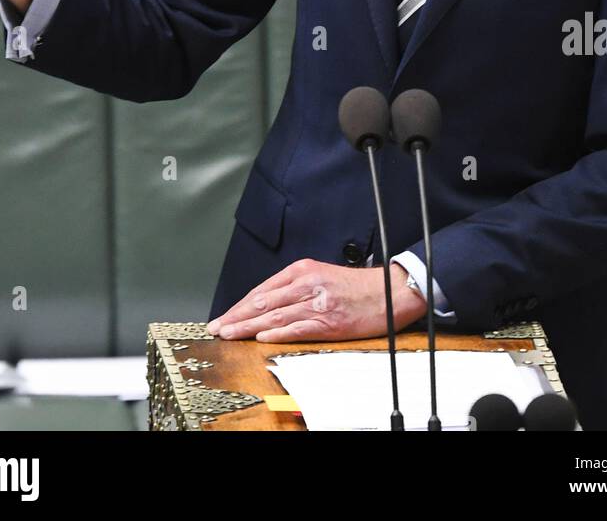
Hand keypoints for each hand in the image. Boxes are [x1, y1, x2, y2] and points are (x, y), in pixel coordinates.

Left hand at [207, 259, 427, 342]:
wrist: (389, 291)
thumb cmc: (355, 286)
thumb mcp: (322, 276)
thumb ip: (296, 287)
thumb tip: (267, 305)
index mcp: (303, 270)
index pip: (263, 289)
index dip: (240, 305)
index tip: (224, 316)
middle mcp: (307, 283)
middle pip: (263, 301)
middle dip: (237, 316)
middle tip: (217, 328)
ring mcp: (317, 302)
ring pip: (274, 314)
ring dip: (248, 326)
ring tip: (230, 334)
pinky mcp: (328, 321)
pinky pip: (297, 326)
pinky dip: (277, 332)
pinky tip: (261, 336)